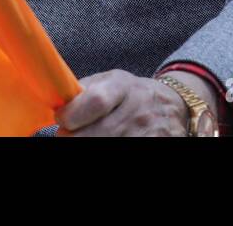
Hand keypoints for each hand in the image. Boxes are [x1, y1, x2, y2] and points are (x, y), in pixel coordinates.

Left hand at [54, 69, 200, 136]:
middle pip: (97, 133)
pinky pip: (122, 152)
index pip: (96, 101)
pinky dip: (103, 150)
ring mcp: (147, 131)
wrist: (172, 105)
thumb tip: (60, 105)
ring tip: (84, 137)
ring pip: (106, 146)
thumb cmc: (130, 93)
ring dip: (86, 145)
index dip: (72, 114)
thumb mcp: (110, 80)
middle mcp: (137, 109)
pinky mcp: (154, 144)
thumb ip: (85, 90)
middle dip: (73, 137)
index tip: (62, 119)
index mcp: (123, 86)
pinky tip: (102, 141)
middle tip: (66, 136)